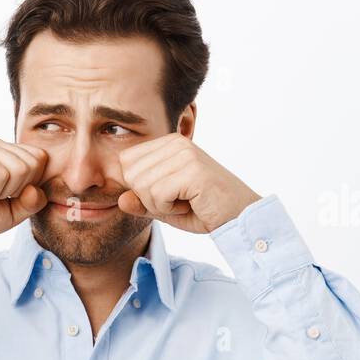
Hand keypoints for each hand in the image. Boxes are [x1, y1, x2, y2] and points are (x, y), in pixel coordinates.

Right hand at [0, 132, 48, 244]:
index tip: (0, 195)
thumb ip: (33, 201)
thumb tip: (37, 188)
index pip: (41, 158)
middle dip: (16, 190)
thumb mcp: (12, 212)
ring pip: (20, 169)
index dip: (29, 186)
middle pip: (34, 163)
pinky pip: (1, 175)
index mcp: (2, 148)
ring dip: (1, 192)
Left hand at [116, 132, 260, 233]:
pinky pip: (157, 194)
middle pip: (130, 175)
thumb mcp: (165, 208)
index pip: (126, 162)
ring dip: (160, 205)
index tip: (168, 193)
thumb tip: (120, 200)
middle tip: (178, 200)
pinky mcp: (192, 170)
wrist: (239, 216)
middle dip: (148, 198)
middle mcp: (176, 142)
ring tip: (186, 201)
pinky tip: (190, 204)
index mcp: (168, 144)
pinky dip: (169, 208)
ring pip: (142, 186)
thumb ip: (142, 202)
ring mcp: (185, 154)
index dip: (139, 188)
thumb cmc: (203, 210)